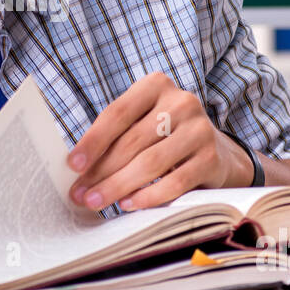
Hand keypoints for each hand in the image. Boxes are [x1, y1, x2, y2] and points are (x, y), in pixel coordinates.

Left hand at [66, 72, 255, 211]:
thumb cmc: (164, 136)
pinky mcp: (211, 158)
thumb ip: (114, 136)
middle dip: (101, 171)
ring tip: (97, 201)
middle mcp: (181, 102)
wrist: (217, 151)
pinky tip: (128, 204)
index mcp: (156, 85)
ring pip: (150, 162)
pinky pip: (175, 182)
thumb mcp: (141, 123)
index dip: (93, 141)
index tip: (73, 165)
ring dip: (118, 186)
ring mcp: (200, 130)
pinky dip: (148, 196)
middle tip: (80, 193)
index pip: (117, 113)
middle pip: (132, 141)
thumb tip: (78, 169)